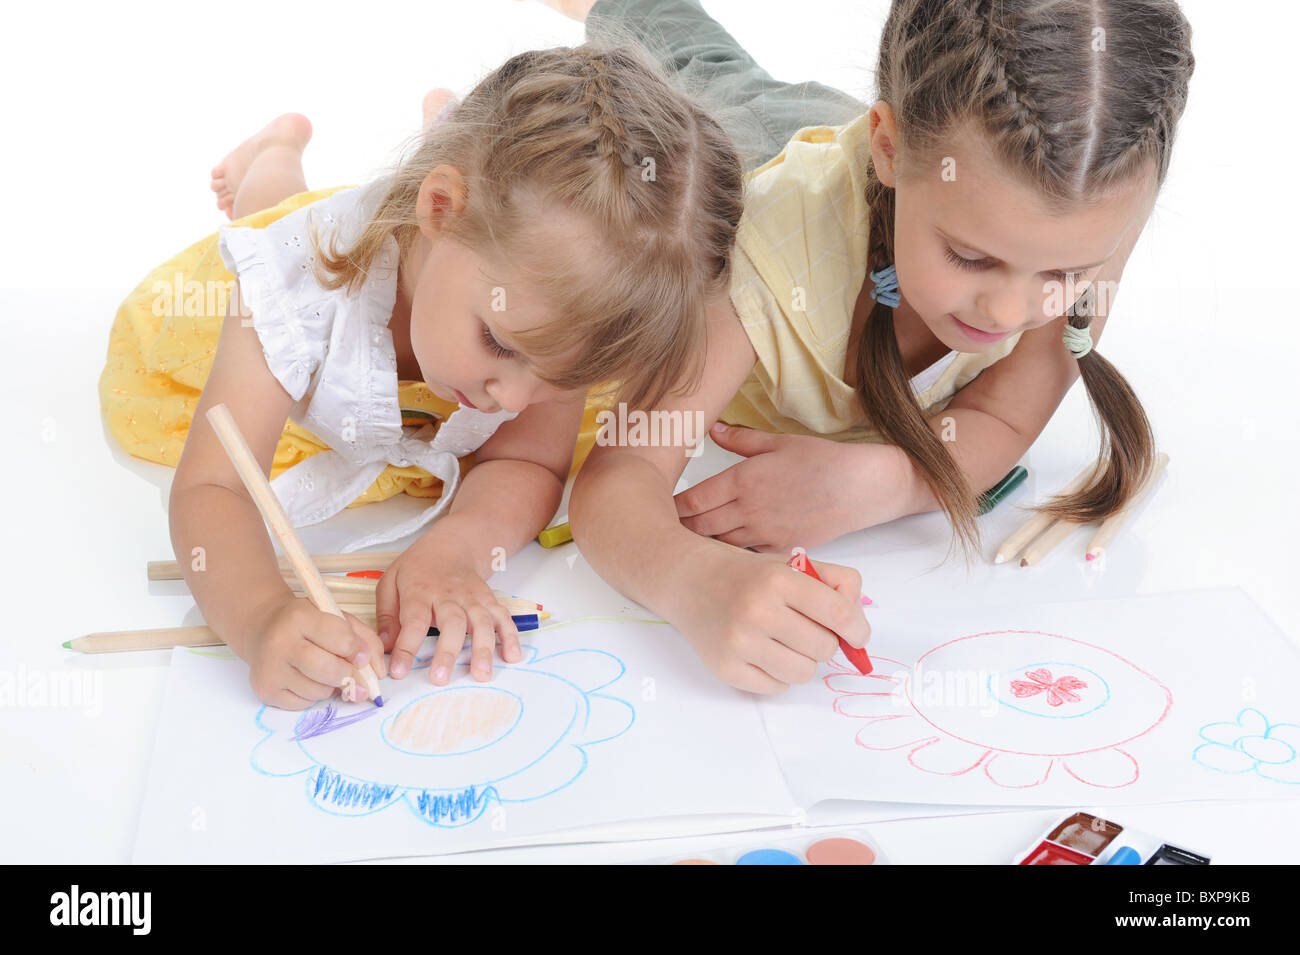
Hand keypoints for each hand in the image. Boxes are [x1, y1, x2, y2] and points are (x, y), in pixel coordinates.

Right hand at [242, 594, 385, 709]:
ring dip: (330, 687)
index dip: (357, 651)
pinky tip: (306, 679)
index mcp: (300, 617)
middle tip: (352, 675)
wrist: (264, 627)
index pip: (341, 640)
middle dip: (348, 676)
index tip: (360, 657)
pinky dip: (312, 696)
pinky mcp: (265, 689)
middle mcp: (280, 642)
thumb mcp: (337, 618)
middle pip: (329, 671)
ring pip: (318, 692)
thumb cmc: (308, 623)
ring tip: (323, 671)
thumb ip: (364, 639)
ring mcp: (270, 668)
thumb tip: (378, 673)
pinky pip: (303, 704)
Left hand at [374, 535, 520, 685]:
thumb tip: (385, 646)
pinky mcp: (489, 600)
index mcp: (420, 591)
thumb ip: (386, 615)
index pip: (413, 621)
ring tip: (481, 674)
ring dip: (483, 648)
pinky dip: (510, 636)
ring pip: (481, 622)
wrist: (450, 546)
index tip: (399, 671)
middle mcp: (449, 595)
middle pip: (452, 623)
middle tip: (440, 678)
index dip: (406, 647)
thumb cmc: (416, 569)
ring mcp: (472, 597)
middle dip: (447, 652)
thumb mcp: (390, 582)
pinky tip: (512, 656)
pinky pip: (503, 617)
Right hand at [665, 540, 869, 693]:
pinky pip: (776, 688)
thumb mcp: (791, 564)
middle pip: (824, 648)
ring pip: (803, 673)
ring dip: (802, 661)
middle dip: (823, 641)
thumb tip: (858, 626)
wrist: (688, 580)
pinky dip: (778, 675)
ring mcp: (738, 643)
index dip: (857, 629)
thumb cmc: (747, 575)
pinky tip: (764, 653)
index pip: (839, 613)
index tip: (856, 635)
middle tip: (804, 629)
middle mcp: (757, 611)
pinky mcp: (725, 668)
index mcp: (778, 580)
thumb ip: (835, 582)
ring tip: (784, 642)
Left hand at [676, 423, 905, 551]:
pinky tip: (720, 558)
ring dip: (700, 547)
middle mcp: (748, 510)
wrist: (862, 488)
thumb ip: (741, 439)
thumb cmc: (822, 460)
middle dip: (677, 531)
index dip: (670, 509)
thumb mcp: (779, 441)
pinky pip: (745, 558)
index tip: (655, 511)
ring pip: (718, 547)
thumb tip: (712, 429)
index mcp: (743, 480)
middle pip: (698, 528)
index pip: (691, 501)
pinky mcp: (780, 549)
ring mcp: (764, 533)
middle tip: (660, 533)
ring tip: (683, 548)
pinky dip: (730, 558)